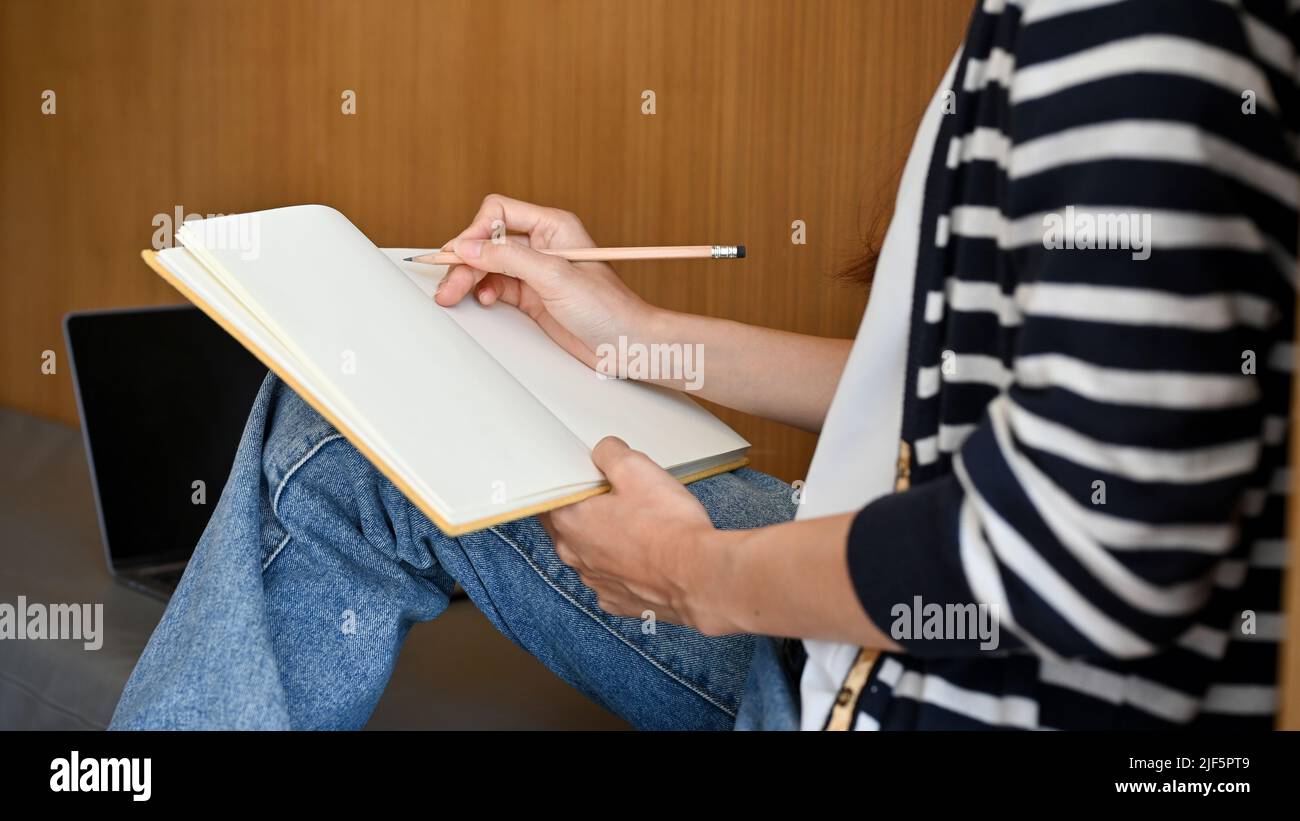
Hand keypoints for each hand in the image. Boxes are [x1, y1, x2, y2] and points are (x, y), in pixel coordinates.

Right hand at [431, 194, 657, 369]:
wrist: (628, 344)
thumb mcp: (555, 278)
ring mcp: (536, 272)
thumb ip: (509, 259)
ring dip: (467, 279)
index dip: (475, 231)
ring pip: (487, 266)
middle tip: (448, 284)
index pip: (499, 212)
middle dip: (465, 260)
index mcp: (553, 227)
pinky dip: (482, 293)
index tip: (461, 254)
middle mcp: (542, 245)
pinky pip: (496, 288)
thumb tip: (469, 247)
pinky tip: (481, 301)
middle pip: (487, 241)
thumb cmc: (609, 308)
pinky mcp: (532, 297)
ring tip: (452, 296)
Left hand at [541, 436, 734, 634]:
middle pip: (568, 527)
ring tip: (637, 527)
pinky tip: (644, 557)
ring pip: (591, 555)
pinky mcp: (620, 602)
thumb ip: (610, 453)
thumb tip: (603, 452)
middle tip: (615, 497)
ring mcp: (597, 583)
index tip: (585, 478)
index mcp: (570, 522)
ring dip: (605, 541)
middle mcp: (575, 557)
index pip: (548, 499)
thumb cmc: (666, 524)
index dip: (566, 485)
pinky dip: (624, 567)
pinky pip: (613, 579)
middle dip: (585, 512)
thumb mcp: (636, 468)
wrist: (698, 575)